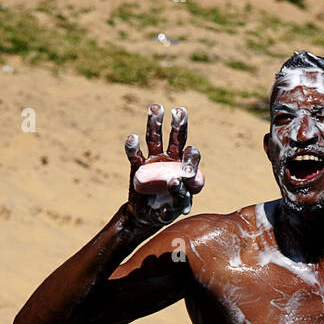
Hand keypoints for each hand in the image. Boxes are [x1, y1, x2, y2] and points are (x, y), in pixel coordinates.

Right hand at [124, 104, 203, 228]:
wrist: (147, 217)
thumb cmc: (167, 211)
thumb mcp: (176, 207)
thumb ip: (180, 195)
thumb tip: (175, 181)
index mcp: (185, 169)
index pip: (190, 157)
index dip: (191, 156)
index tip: (191, 152)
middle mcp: (171, 160)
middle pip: (175, 139)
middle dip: (178, 125)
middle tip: (180, 111)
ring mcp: (154, 161)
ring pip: (155, 139)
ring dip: (155, 123)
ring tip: (156, 107)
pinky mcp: (138, 166)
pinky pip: (135, 155)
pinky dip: (133, 147)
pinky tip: (133, 138)